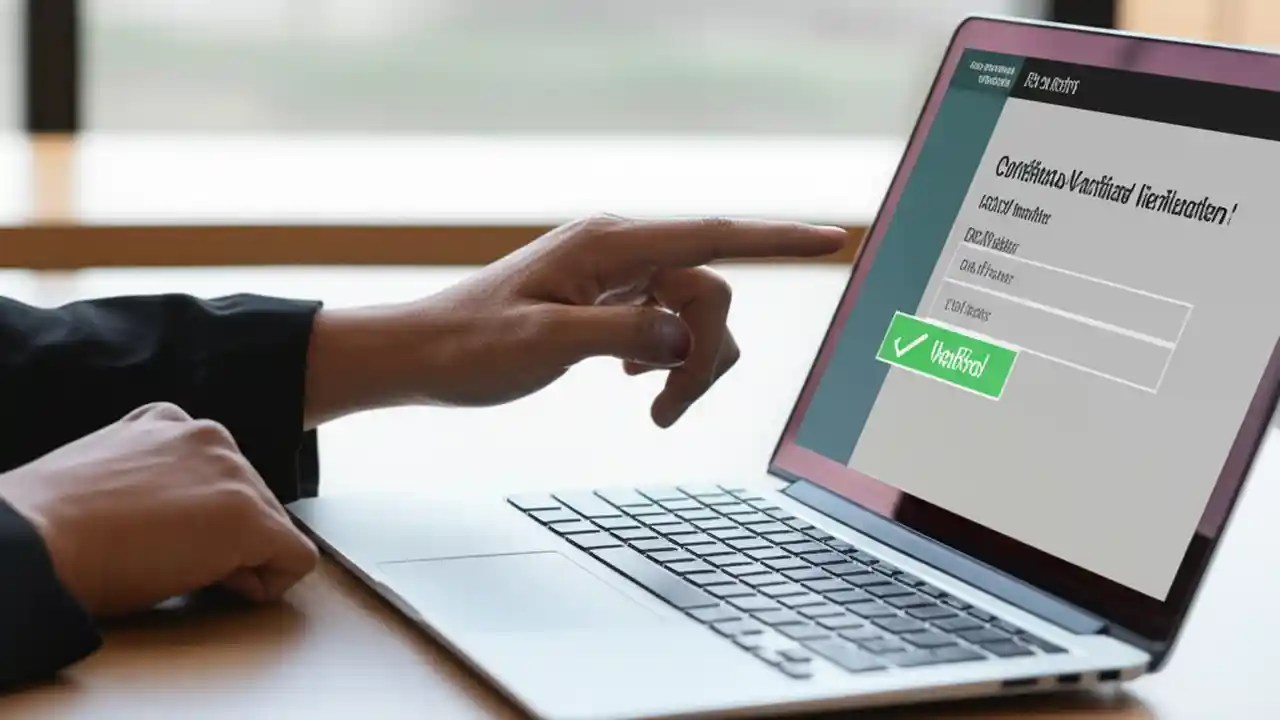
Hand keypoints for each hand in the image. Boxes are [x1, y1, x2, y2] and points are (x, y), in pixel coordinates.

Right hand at [0, 403, 317, 615]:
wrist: (32, 540)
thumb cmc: (51, 521)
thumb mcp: (107, 471)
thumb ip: (152, 472)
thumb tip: (176, 511)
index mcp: (172, 422)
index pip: (215, 472)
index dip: (198, 516)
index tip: (158, 537)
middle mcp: (211, 437)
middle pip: (250, 499)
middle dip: (223, 537)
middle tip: (168, 561)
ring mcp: (235, 474)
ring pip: (273, 527)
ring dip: (239, 557)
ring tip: (180, 570)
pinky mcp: (250, 518)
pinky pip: (296, 558)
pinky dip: (268, 583)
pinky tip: (222, 586)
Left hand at [305, 215, 845, 427]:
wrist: (422, 355)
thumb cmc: (471, 348)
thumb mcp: (543, 345)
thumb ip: (622, 333)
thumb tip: (686, 335)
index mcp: (609, 246)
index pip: (713, 236)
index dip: (778, 239)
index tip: (835, 238)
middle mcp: (620, 251)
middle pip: (710, 293)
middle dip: (705, 356)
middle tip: (664, 412)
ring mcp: (616, 275)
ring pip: (693, 316)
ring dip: (686, 367)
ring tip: (650, 408)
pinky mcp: (609, 300)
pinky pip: (667, 326)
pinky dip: (666, 361)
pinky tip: (631, 381)